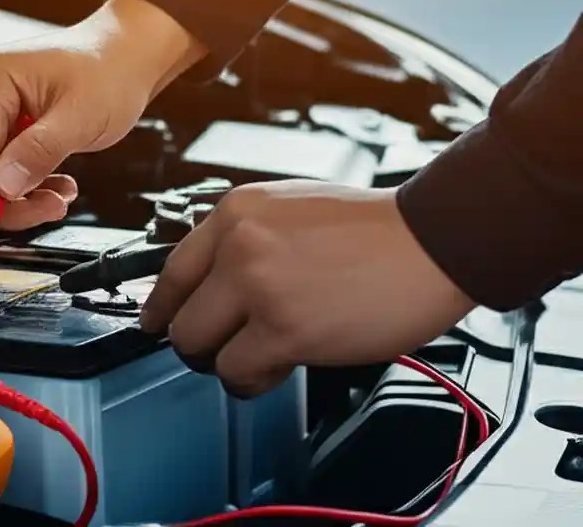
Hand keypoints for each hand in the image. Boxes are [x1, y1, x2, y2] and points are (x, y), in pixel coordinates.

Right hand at [0, 0, 205, 232]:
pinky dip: (20, 187)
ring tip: (60, 196)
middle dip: (1, 200)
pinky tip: (54, 184)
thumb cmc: (108, 73)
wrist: (124, 56)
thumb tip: (3, 186)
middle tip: (48, 209)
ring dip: (16, 197)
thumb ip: (39, 151)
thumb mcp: (81, 117)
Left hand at [140, 180, 476, 397]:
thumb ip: (242, 238)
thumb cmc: (373, 229)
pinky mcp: (286, 329)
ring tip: (259, 356)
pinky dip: (253, 379)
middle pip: (179, 318)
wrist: (432, 239)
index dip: (159, 306)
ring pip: (202, 350)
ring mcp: (260, 288)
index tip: (154, 322)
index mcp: (236, 212)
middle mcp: (239, 246)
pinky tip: (278, 366)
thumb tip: (206, 281)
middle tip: (219, 349)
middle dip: (197, 343)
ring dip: (227, 364)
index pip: (171, 269)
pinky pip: (239, 372)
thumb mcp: (289, 207)